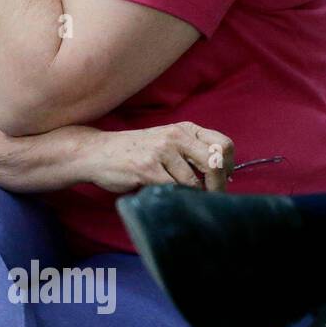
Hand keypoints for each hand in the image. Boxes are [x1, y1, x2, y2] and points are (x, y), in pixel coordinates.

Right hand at [84, 121, 234, 193]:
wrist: (96, 153)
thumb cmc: (135, 152)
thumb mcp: (166, 143)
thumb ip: (191, 153)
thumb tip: (224, 176)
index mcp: (184, 129)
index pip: (223, 145)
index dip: (229, 167)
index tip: (222, 180)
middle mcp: (175, 136)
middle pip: (215, 163)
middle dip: (217, 186)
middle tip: (211, 197)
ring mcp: (161, 151)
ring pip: (193, 182)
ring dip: (189, 195)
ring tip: (176, 194)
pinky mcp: (147, 168)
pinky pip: (173, 189)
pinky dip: (172, 197)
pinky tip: (161, 193)